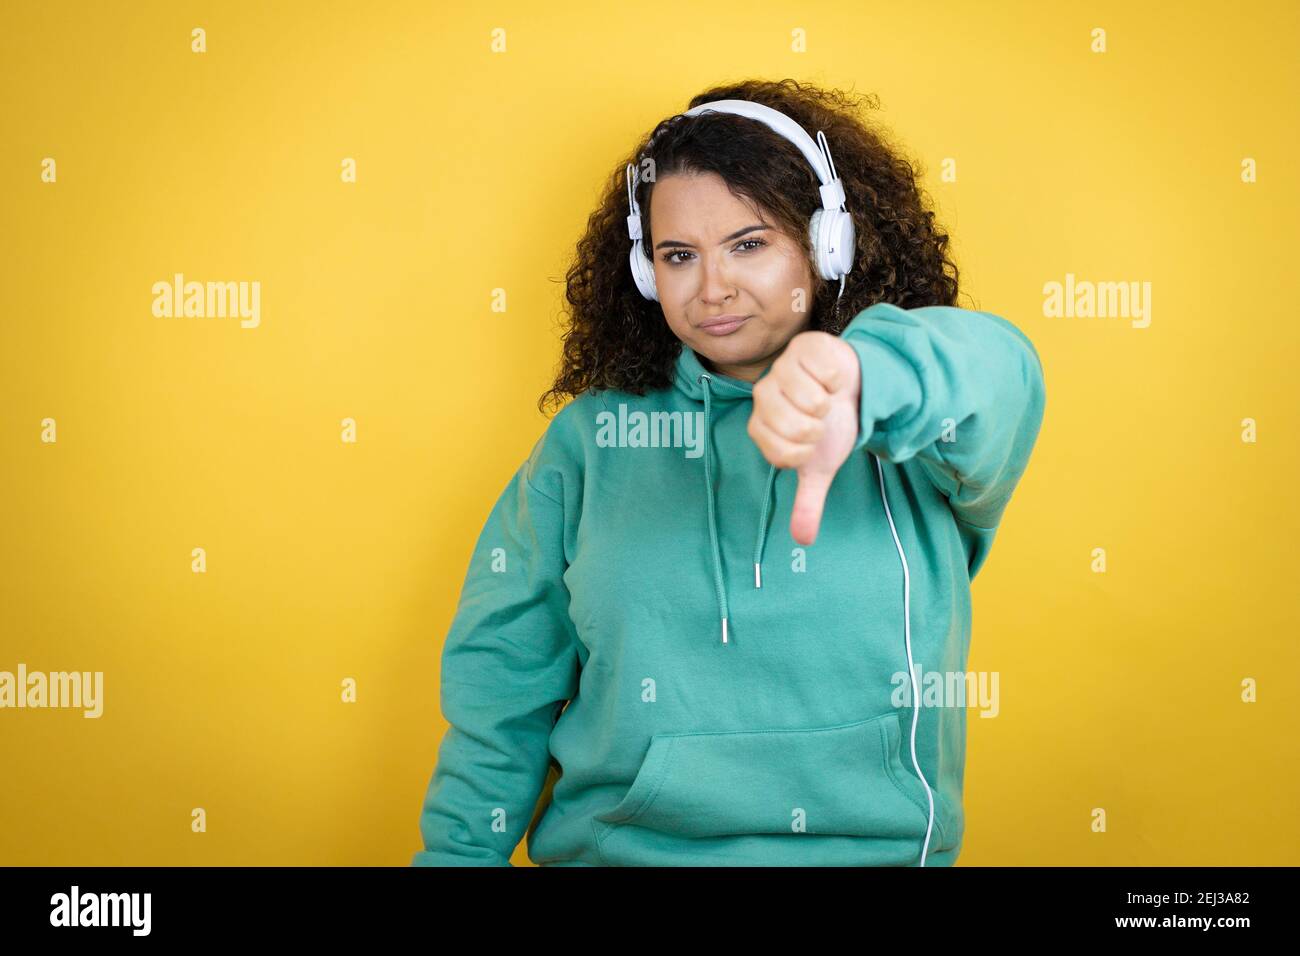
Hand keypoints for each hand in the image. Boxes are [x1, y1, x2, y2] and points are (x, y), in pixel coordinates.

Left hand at [747, 331, 861, 545]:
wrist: (854, 387)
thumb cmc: (831, 425)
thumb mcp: (821, 466)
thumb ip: (808, 502)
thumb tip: (802, 540)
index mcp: (761, 426)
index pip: (779, 452)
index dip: (803, 452)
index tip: (810, 444)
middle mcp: (764, 395)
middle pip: (791, 424)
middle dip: (817, 428)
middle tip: (821, 419)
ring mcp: (781, 368)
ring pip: (807, 397)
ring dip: (828, 402)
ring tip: (827, 397)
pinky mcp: (804, 346)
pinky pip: (822, 370)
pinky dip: (837, 378)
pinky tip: (833, 377)